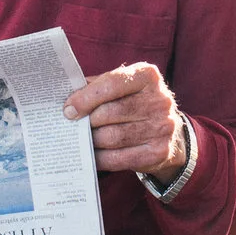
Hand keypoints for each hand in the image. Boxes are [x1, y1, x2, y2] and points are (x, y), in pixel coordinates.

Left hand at [65, 64, 187, 182]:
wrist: (168, 132)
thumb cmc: (134, 103)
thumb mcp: (122, 86)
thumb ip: (97, 87)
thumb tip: (66, 98)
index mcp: (147, 76)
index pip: (111, 84)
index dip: (85, 98)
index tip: (68, 110)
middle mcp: (159, 100)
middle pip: (109, 113)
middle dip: (87, 121)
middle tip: (73, 127)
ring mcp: (162, 127)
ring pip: (112, 137)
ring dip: (92, 141)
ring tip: (82, 140)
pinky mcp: (159, 152)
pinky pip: (119, 158)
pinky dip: (100, 158)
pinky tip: (91, 155)